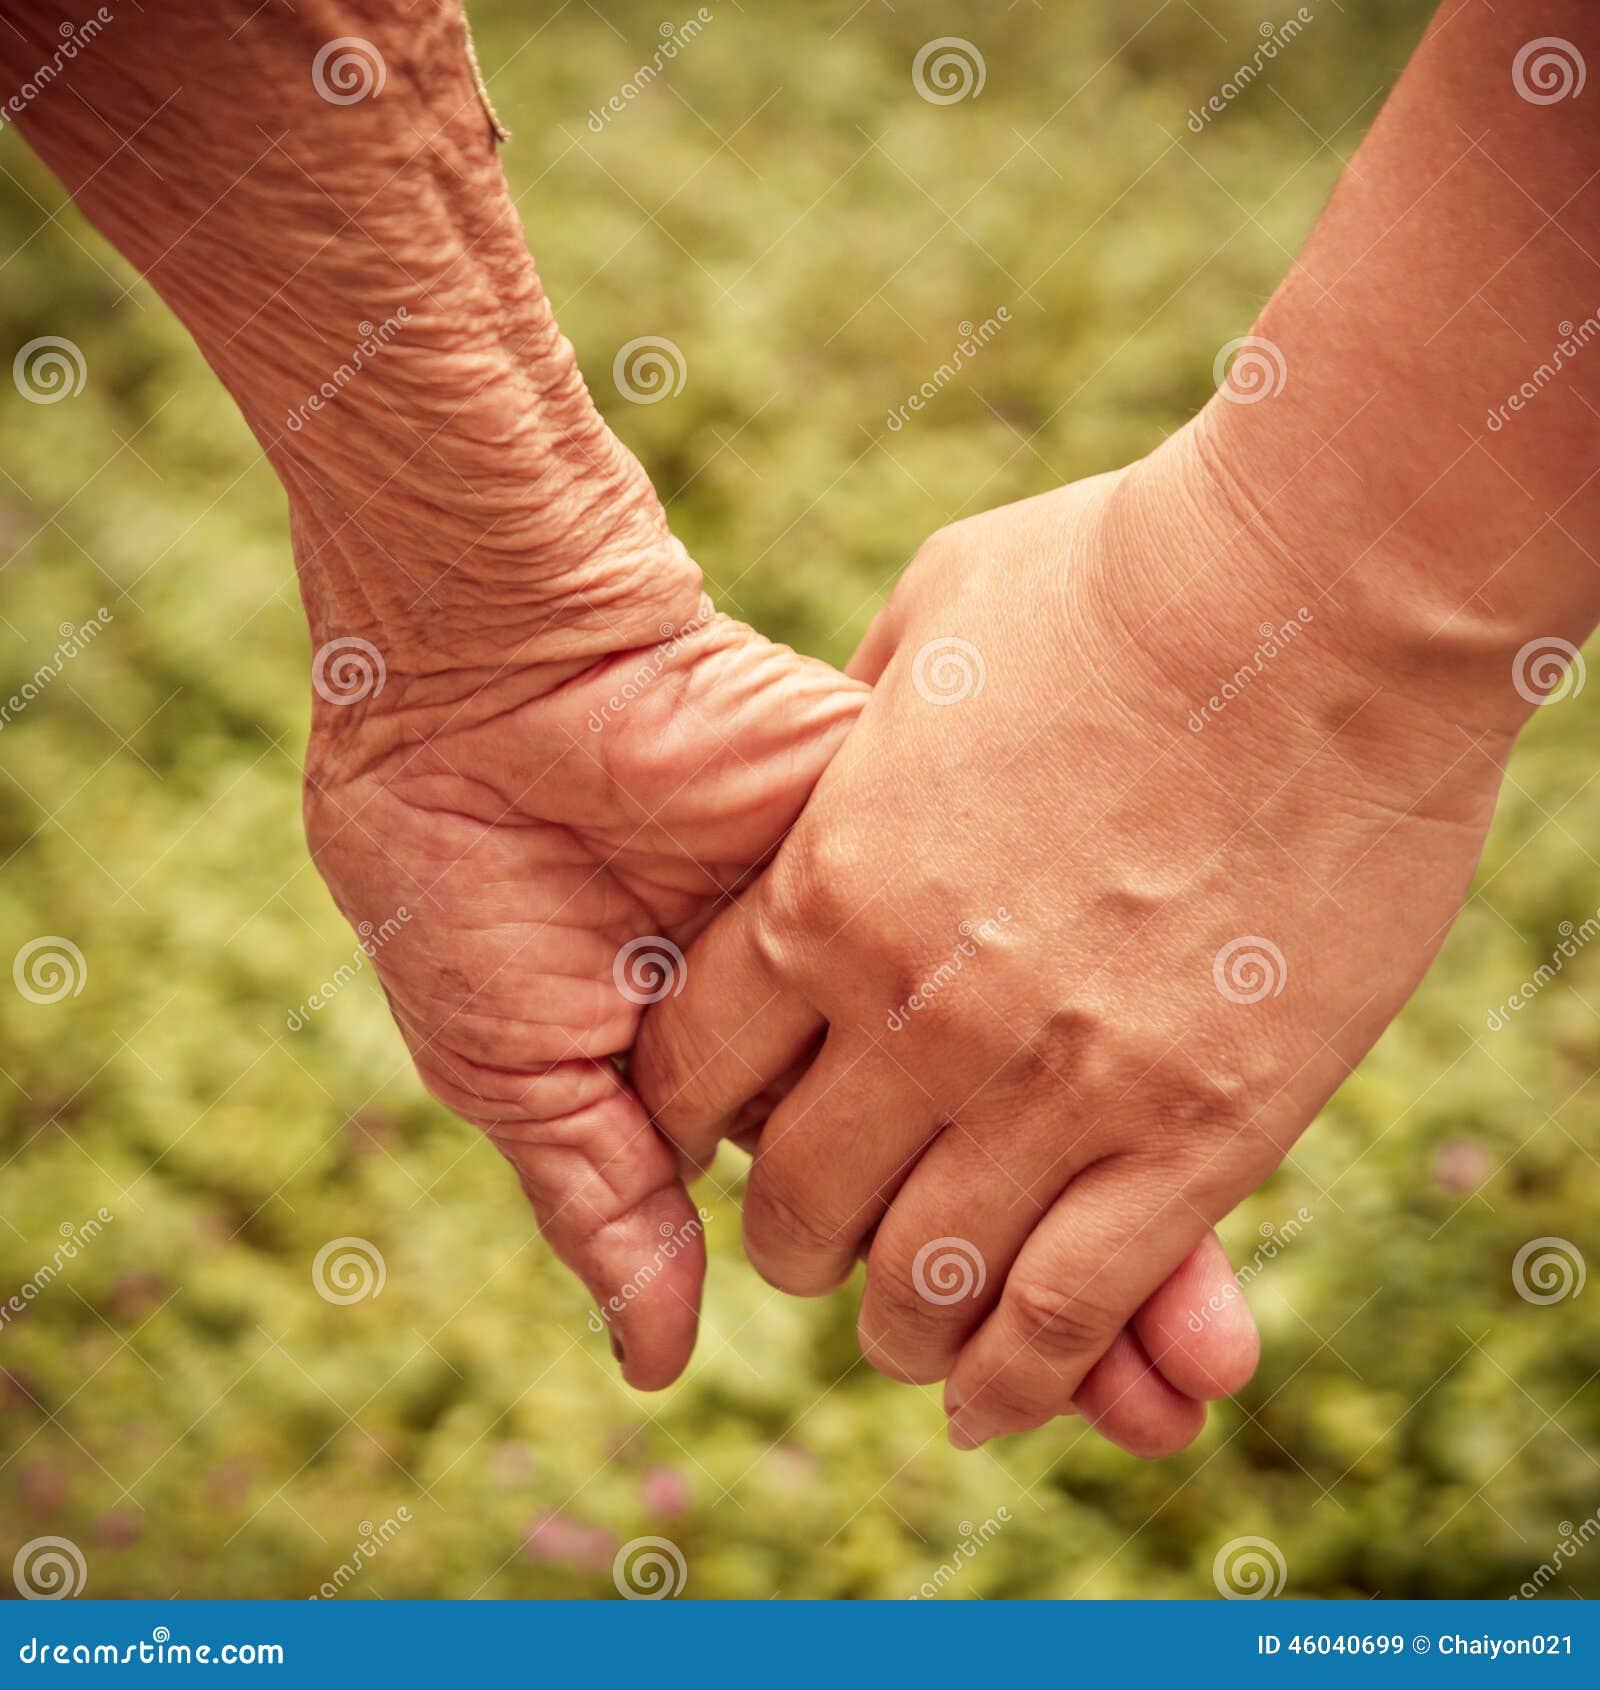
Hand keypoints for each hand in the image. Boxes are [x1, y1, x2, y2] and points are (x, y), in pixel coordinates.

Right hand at [301, 487, 1260, 1449]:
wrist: (473, 693)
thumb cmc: (460, 881)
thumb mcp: (525, 1070)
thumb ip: (606, 1203)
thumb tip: (662, 1365)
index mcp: (768, 1076)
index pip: (901, 1214)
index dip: (982, 1316)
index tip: (1068, 1407)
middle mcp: (858, 1008)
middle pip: (1000, 1163)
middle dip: (1083, 1290)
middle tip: (1171, 1407)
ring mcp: (901, 921)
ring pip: (1047, 1071)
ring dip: (1129, 1196)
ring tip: (1210, 1346)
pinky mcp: (921, 821)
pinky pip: (1034, 947)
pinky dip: (1111, 1050)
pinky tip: (1203, 1145)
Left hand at [636, 420, 1507, 1443]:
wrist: (1325, 594)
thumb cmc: (1117, 580)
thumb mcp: (928, 632)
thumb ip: (856, 736)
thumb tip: (833, 774)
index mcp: (830, 888)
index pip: (695, 1071)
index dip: (690, 1120)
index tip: (720, 1132)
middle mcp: (920, 1010)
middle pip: (795, 1198)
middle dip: (788, 1236)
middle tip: (812, 1239)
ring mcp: (1060, 1081)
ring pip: (925, 1283)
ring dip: (895, 1326)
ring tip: (901, 1331)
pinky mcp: (1201, 1129)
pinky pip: (1071, 1307)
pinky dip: (1022, 1379)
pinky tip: (995, 1406)